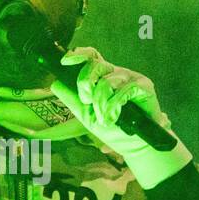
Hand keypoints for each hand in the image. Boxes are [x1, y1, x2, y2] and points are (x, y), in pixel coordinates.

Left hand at [50, 46, 166, 144]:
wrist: (133, 145)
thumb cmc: (112, 128)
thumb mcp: (86, 114)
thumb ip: (71, 99)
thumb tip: (55, 83)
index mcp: (102, 76)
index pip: (90, 56)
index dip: (78, 54)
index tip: (65, 61)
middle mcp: (115, 73)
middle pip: (94, 65)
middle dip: (85, 85)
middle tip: (87, 103)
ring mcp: (130, 77)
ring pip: (106, 81)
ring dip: (101, 104)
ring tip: (104, 119)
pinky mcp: (143, 86)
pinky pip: (123, 90)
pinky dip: (114, 106)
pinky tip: (114, 117)